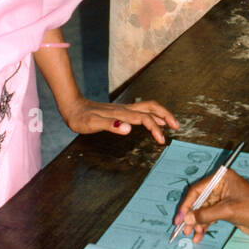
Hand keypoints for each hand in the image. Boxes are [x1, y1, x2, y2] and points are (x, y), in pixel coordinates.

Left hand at [60, 96, 178, 144]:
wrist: (73, 107)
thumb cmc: (81, 118)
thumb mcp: (92, 123)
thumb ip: (111, 125)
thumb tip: (129, 128)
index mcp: (122, 113)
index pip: (145, 118)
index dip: (155, 128)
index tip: (161, 140)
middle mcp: (126, 110)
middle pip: (152, 107)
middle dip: (166, 115)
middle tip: (176, 126)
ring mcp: (124, 110)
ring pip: (148, 108)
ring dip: (161, 114)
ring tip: (170, 123)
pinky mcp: (120, 112)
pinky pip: (141, 111)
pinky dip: (151, 115)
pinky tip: (151, 121)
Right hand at [174, 168, 248, 242]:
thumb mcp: (229, 210)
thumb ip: (206, 214)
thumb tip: (187, 219)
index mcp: (222, 178)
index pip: (197, 190)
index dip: (186, 205)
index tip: (179, 219)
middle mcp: (221, 186)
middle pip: (199, 201)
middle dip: (191, 216)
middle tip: (183, 230)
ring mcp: (224, 198)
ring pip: (203, 210)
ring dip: (197, 223)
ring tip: (192, 236)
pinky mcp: (227, 210)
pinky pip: (210, 217)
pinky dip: (204, 226)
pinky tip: (200, 236)